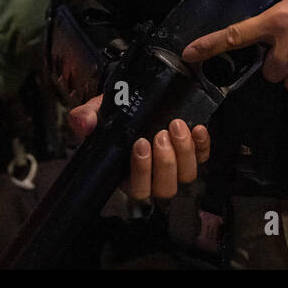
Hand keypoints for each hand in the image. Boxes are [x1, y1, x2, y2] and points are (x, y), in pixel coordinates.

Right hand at [68, 95, 209, 200]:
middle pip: (164, 188)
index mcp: (128, 175)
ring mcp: (176, 166)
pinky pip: (203, 157)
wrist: (133, 98)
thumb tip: (84, 122)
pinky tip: (197, 128)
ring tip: (176, 126)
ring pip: (186, 175)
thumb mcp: (96, 112)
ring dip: (184, 152)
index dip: (141, 171)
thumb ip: (85, 117)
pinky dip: (202, 144)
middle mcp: (153, 176)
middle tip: (160, 134)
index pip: (137, 189)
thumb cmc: (114, 113)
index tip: (140, 143)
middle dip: (165, 161)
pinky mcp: (193, 153)